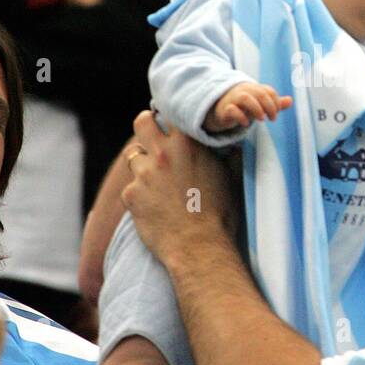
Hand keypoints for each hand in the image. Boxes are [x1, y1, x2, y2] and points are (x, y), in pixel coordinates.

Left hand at [122, 110, 239, 262]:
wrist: (200, 247)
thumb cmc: (220, 214)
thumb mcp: (230, 177)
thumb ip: (227, 155)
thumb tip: (233, 144)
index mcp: (188, 142)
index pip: (170, 116)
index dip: (170, 122)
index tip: (172, 128)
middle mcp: (163, 152)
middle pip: (142, 122)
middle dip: (146, 127)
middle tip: (152, 139)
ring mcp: (144, 173)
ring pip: (133, 156)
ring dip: (142, 165)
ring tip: (155, 181)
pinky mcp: (131, 194)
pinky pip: (131, 187)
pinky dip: (139, 195)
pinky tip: (153, 208)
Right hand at [204, 81, 291, 133]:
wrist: (221, 109)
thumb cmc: (244, 106)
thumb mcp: (260, 104)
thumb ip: (275, 103)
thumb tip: (290, 101)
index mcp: (254, 89)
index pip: (268, 91)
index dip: (276, 102)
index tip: (277, 112)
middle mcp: (244, 91)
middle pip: (259, 93)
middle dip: (269, 106)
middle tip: (273, 118)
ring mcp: (233, 99)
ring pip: (245, 98)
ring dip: (256, 108)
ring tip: (261, 119)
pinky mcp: (225, 109)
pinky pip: (232, 110)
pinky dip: (240, 116)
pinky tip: (246, 123)